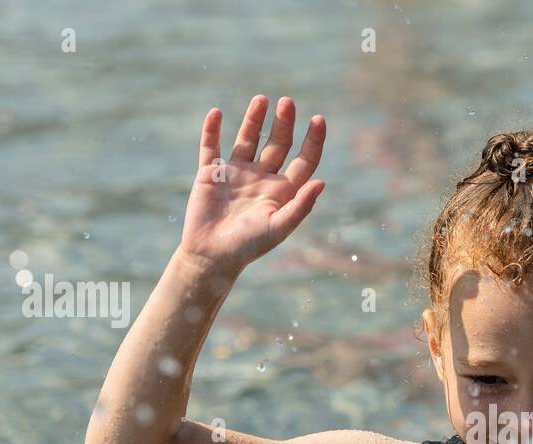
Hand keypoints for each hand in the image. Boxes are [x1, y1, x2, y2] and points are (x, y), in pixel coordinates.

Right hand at [179, 95, 326, 271]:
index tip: (319, 120)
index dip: (313, 141)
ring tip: (262, 99)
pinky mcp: (210, 173)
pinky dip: (212, 130)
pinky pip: (211, 146)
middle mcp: (262, 177)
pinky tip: (216, 113)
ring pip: (248, 139)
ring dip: (254, 119)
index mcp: (283, 190)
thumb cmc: (249, 246)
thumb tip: (322, 182)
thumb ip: (300, 206)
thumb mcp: (279, 227)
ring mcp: (237, 173)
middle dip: (283, 123)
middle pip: (278, 143)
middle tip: (287, 103)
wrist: (212, 256)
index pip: (304, 160)